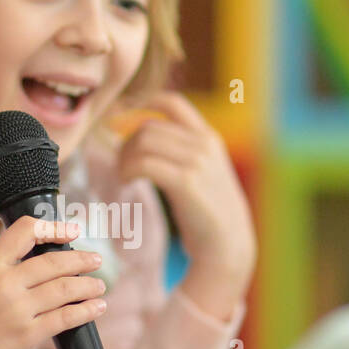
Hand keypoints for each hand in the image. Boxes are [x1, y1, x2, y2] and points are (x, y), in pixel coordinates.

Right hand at [0, 216, 107, 348]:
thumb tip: (30, 272)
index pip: (25, 231)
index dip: (53, 227)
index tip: (70, 229)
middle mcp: (4, 283)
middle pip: (54, 261)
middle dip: (80, 259)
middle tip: (95, 259)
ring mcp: (16, 310)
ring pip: (65, 288)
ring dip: (88, 285)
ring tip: (99, 285)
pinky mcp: (25, 336)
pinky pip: (64, 318)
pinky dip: (85, 311)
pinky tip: (95, 308)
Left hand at [116, 92, 255, 307]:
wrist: (228, 245)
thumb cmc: (208, 213)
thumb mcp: (202, 173)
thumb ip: (182, 153)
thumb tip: (143, 140)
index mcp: (208, 138)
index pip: (172, 102)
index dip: (142, 104)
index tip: (121, 119)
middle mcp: (204, 144)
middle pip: (149, 126)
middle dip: (126, 143)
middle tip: (120, 165)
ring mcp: (197, 162)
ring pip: (144, 141)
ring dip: (124, 158)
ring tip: (123, 176)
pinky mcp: (186, 182)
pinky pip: (145, 163)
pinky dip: (128, 170)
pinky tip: (127, 182)